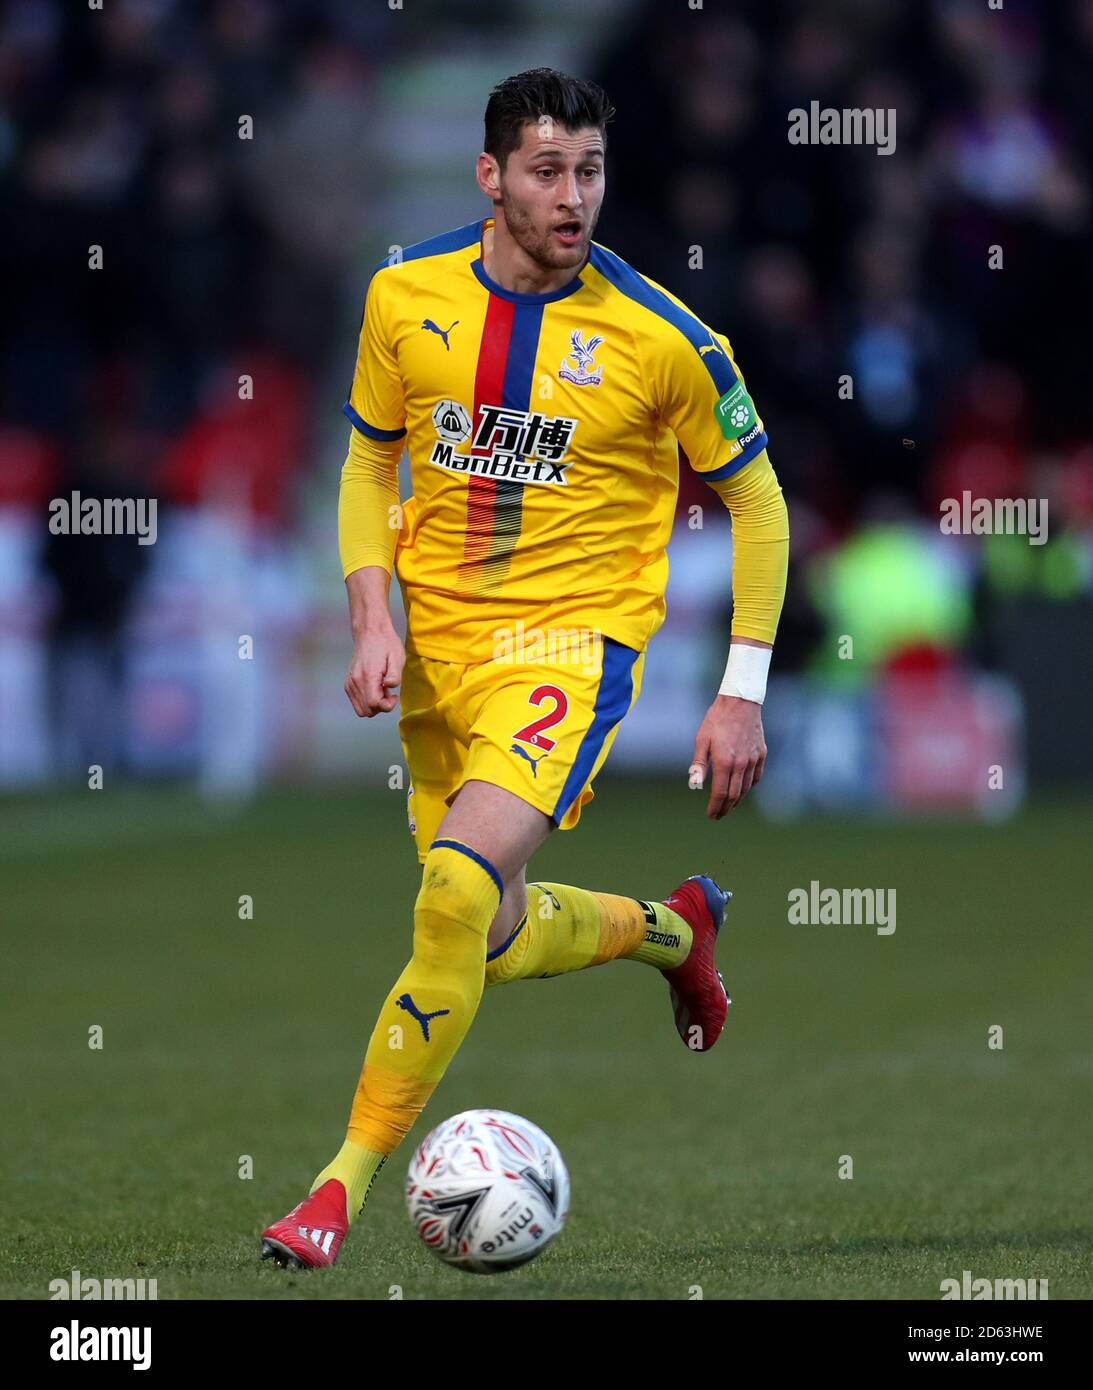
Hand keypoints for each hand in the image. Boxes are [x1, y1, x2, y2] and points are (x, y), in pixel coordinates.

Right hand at [345, 626, 404, 716]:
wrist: (370, 632)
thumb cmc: (386, 644)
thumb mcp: (397, 657)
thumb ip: (394, 675)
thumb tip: (390, 686)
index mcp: (368, 676)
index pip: (374, 704)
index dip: (387, 706)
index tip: (394, 695)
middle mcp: (355, 681)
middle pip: (367, 711)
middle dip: (380, 707)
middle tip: (388, 692)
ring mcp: (350, 683)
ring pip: (361, 709)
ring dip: (374, 705)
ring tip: (382, 689)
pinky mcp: (348, 683)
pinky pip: (356, 702)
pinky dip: (366, 700)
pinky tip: (375, 688)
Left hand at [689, 695, 766, 817]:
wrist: (740, 701)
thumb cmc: (717, 719)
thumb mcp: (702, 739)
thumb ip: (699, 764)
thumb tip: (694, 784)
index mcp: (725, 762)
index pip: (721, 793)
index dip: (715, 807)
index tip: (710, 815)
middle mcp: (741, 764)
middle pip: (735, 795)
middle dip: (725, 808)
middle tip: (718, 815)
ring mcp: (753, 760)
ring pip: (746, 788)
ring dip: (737, 801)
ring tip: (729, 806)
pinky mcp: (761, 754)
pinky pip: (756, 777)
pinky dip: (749, 787)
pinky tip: (743, 789)